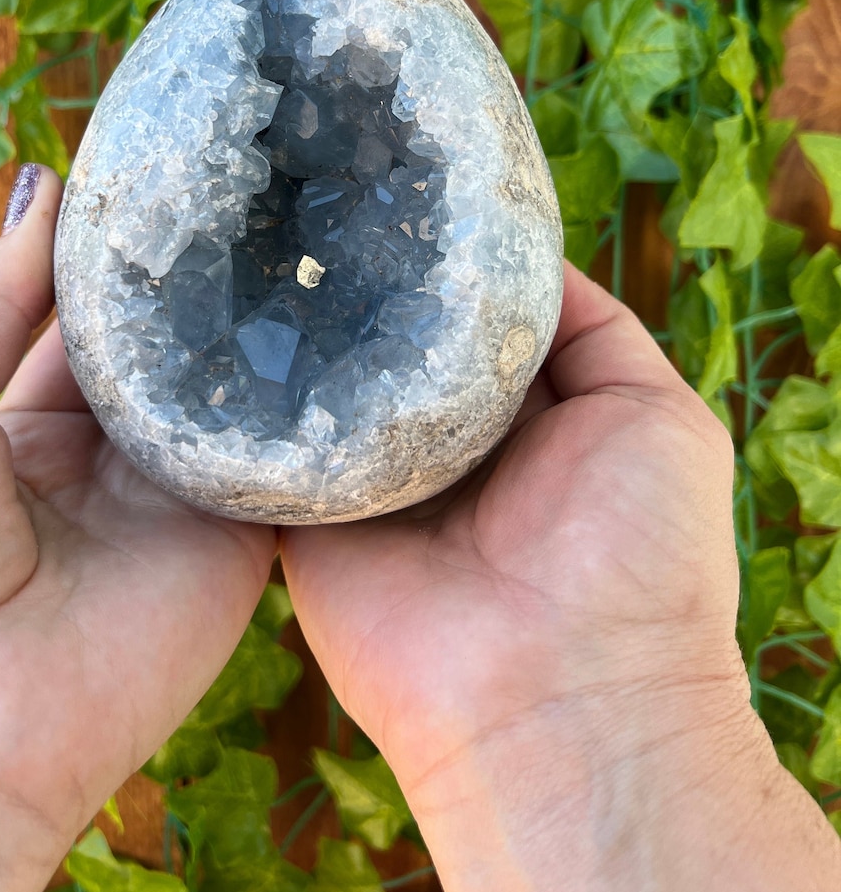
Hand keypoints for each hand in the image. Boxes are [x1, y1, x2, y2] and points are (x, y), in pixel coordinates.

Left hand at [0, 166, 274, 891]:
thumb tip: (44, 186)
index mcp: (25, 425)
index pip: (90, 317)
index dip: (121, 249)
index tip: (167, 164)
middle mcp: (110, 459)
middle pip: (170, 347)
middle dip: (201, 275)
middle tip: (251, 178)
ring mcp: (178, 501)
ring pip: (232, 390)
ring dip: (256, 322)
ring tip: (300, 221)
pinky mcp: (237, 544)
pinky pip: (280, 459)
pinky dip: (301, 400)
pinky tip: (333, 311)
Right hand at [283, 263, 840, 891]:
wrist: (562, 698)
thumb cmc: (638, 553)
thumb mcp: (657, 413)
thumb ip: (594, 332)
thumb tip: (529, 263)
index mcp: (524, 418)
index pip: (473, 320)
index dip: (451, 261)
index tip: (409, 193)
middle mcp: (443, 446)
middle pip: (395, 343)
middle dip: (373, 287)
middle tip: (326, 209)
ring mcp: (373, 483)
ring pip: (328, 385)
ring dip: (312, 334)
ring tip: (269, 252)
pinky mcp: (311, 522)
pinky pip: (271, 447)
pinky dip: (257, 403)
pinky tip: (233, 327)